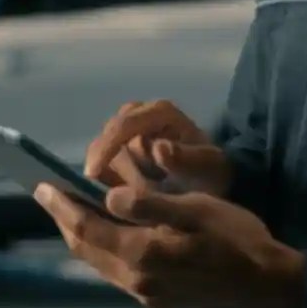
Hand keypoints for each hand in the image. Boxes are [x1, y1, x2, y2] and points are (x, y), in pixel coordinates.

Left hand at [33, 183, 303, 307]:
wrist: (272, 290)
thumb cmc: (239, 241)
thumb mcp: (197, 210)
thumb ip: (149, 204)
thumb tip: (108, 196)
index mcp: (143, 254)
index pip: (86, 229)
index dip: (61, 206)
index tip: (42, 185)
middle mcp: (138, 281)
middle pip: (86, 250)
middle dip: (65, 220)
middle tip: (51, 194)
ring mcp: (150, 297)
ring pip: (102, 265)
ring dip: (85, 238)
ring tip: (76, 211)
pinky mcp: (162, 304)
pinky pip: (121, 275)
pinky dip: (108, 252)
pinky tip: (115, 237)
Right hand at [84, 100, 232, 197]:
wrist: (213, 178)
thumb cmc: (210, 170)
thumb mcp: (206, 167)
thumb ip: (185, 159)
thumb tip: (158, 148)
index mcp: (160, 112)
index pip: (124, 125)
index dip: (105, 148)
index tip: (92, 174)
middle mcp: (141, 114)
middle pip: (108, 137)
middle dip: (112, 167)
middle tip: (124, 194)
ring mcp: (130, 129)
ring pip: (104, 150)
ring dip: (114, 175)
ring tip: (134, 194)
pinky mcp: (122, 145)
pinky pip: (106, 161)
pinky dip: (109, 178)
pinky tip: (120, 194)